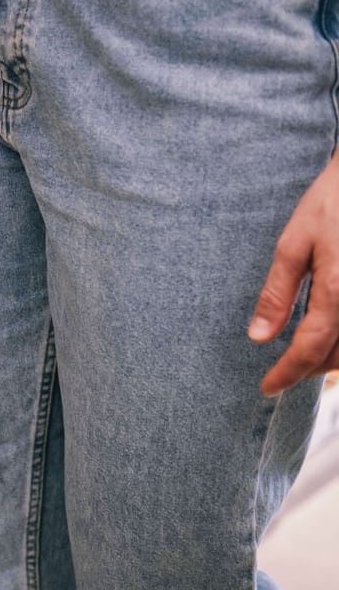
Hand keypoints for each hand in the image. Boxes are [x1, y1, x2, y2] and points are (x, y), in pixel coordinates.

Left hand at [249, 154, 338, 395]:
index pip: (309, 348)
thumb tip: (258, 337)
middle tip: (282, 371)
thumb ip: (278, 293)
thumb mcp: (293, 243)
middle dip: (310, 368)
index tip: (266, 387)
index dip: (287, 373)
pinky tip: (331, 333)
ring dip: (334, 358)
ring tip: (304, 356)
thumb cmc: (333, 202)